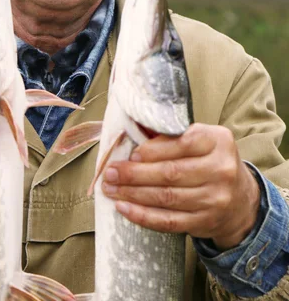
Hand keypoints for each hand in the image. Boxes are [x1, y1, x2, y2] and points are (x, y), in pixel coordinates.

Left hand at [101, 123, 260, 249]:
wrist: (240, 199)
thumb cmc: (209, 161)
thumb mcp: (201, 139)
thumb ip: (172, 135)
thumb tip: (132, 129)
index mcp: (218, 142)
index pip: (183, 143)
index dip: (154, 150)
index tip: (131, 153)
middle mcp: (221, 170)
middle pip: (171, 173)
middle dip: (134, 173)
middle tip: (110, 172)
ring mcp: (215, 199)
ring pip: (166, 198)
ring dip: (132, 194)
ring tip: (110, 188)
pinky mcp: (205, 222)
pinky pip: (169, 221)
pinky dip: (142, 215)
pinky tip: (124, 207)